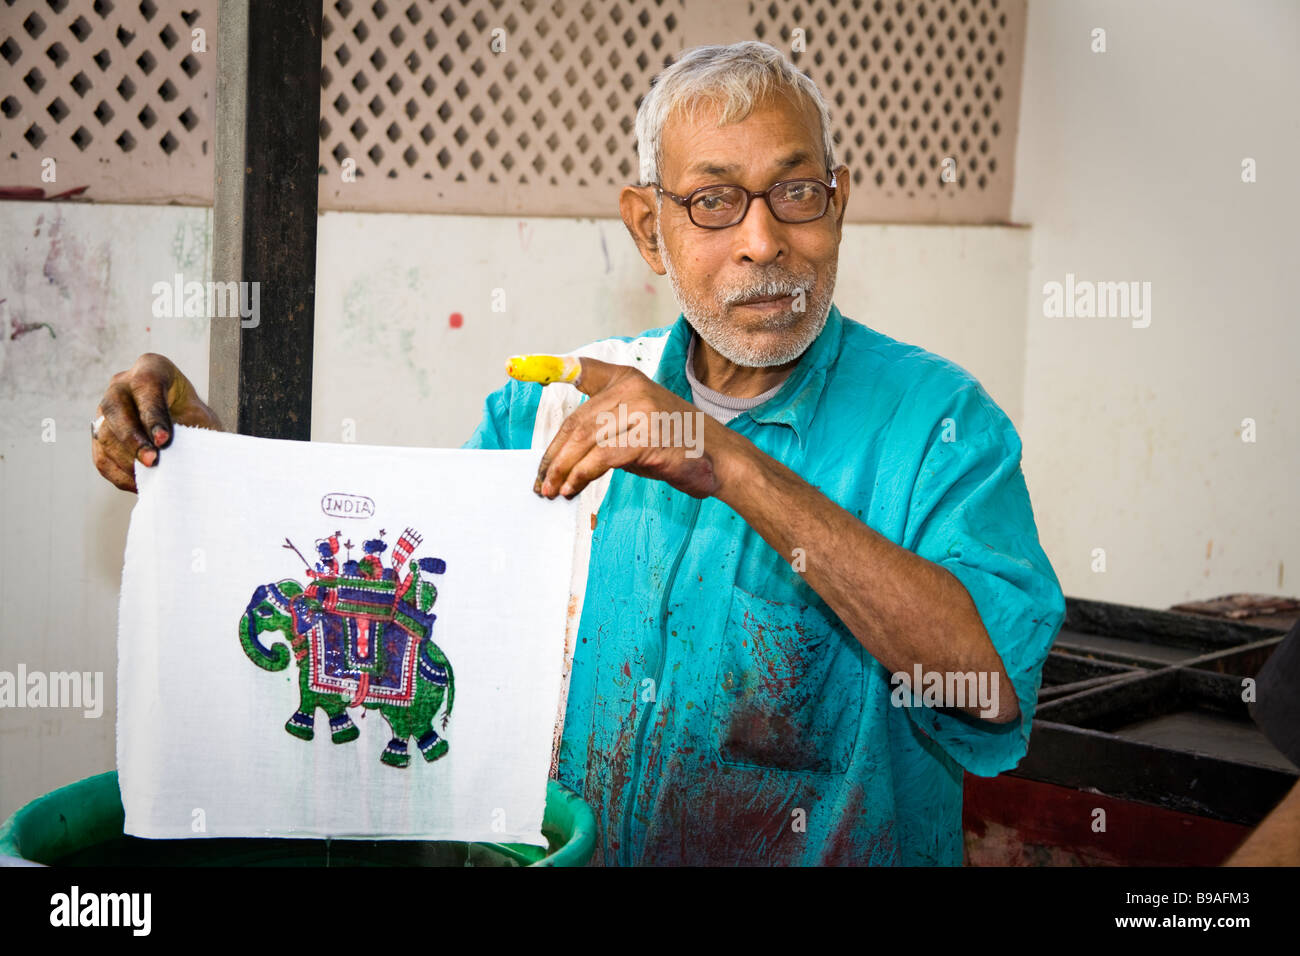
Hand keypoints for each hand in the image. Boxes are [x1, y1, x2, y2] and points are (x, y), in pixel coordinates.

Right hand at [91, 352, 222, 492]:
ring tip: (149, 476)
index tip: (165, 440)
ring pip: (104, 434)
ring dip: (126, 459)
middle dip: (134, 440)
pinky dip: (118, 473)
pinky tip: (139, 484)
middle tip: (153, 461)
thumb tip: (196, 457)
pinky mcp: (99, 434)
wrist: (182, 422)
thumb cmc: (194, 415)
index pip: (146, 387)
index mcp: (151, 369)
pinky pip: (101, 456)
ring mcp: (105, 409)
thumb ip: (197, 431)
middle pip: (116, 410)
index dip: (154, 415)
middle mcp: (121, 385)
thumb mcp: (201, 416)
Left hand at [532, 357, 740, 499]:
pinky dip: (582, 475)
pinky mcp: (647, 437)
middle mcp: (632, 389)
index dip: (547, 368)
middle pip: (576, 422)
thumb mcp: (636, 426)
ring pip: (585, 441)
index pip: (581, 371)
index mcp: (626, 379)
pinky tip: (571, 488)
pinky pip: (602, 458)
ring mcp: (641, 410)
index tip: (512, 367)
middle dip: (553, 455)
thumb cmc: (676, 446)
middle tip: (539, 479)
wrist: (720, 459)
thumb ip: (603, 430)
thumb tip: (562, 458)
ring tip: (550, 490)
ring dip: (562, 470)